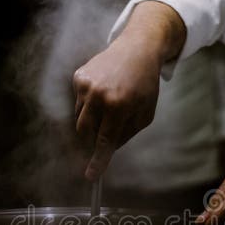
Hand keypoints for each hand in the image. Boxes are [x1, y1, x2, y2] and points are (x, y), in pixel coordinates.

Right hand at [73, 1, 186, 180]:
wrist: (136, 49)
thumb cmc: (144, 84)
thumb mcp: (145, 113)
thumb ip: (126, 134)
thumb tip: (108, 149)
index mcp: (119, 106)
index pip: (105, 141)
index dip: (98, 160)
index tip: (91, 175)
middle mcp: (99, 95)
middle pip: (85, 132)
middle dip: (92, 140)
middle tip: (101, 138)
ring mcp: (86, 85)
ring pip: (80, 117)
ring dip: (92, 120)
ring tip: (110, 106)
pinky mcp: (78, 77)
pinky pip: (78, 102)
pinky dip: (89, 103)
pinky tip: (103, 91)